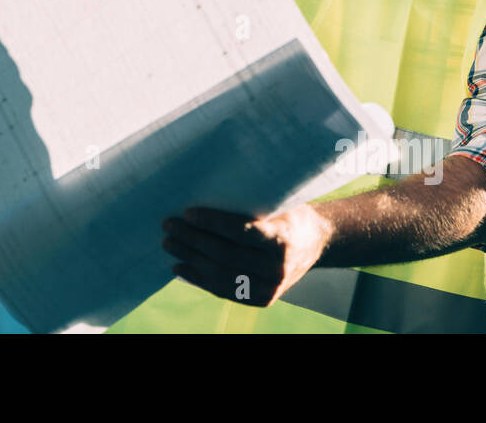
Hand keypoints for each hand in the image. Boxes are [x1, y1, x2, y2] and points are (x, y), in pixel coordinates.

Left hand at [161, 204, 331, 306]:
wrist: (316, 242)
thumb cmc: (289, 213)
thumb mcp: (279, 202)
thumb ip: (250, 202)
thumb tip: (205, 187)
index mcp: (282, 239)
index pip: (241, 232)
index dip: (212, 223)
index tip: (188, 212)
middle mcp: (277, 268)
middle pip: (225, 255)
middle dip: (193, 240)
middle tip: (169, 226)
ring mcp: (270, 288)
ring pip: (221, 276)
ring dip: (190, 260)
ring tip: (170, 244)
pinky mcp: (261, 299)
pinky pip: (224, 291)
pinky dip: (199, 279)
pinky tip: (180, 267)